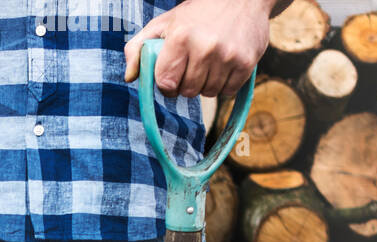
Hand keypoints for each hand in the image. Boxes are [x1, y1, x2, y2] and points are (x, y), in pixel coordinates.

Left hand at [125, 0, 273, 98]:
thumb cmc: (197, 13)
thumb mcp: (163, 24)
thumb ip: (138, 48)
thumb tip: (129, 77)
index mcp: (180, 38)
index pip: (165, 83)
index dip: (166, 84)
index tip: (171, 74)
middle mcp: (205, 47)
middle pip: (188, 92)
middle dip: (186, 83)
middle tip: (192, 65)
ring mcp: (228, 56)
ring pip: (208, 93)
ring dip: (206, 84)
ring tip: (209, 62)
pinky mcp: (246, 62)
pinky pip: (228, 91)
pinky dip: (224, 84)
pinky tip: (224, 65)